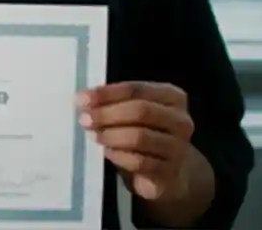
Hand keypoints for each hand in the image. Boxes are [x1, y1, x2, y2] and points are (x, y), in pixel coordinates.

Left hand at [77, 82, 194, 201]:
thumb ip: (115, 104)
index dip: (107, 93)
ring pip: (140, 137)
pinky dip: (119, 156)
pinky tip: (108, 153)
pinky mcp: (169, 172)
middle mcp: (180, 120)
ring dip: (111, 135)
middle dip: (108, 114)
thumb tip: (83, 100)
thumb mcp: (135, 114)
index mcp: (172, 96)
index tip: (82, 98)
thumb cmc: (148, 134)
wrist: (172, 173)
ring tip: (95, 135)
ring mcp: (178, 147)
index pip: (137, 89)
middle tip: (84, 119)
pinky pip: (139, 162)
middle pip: (141, 111)